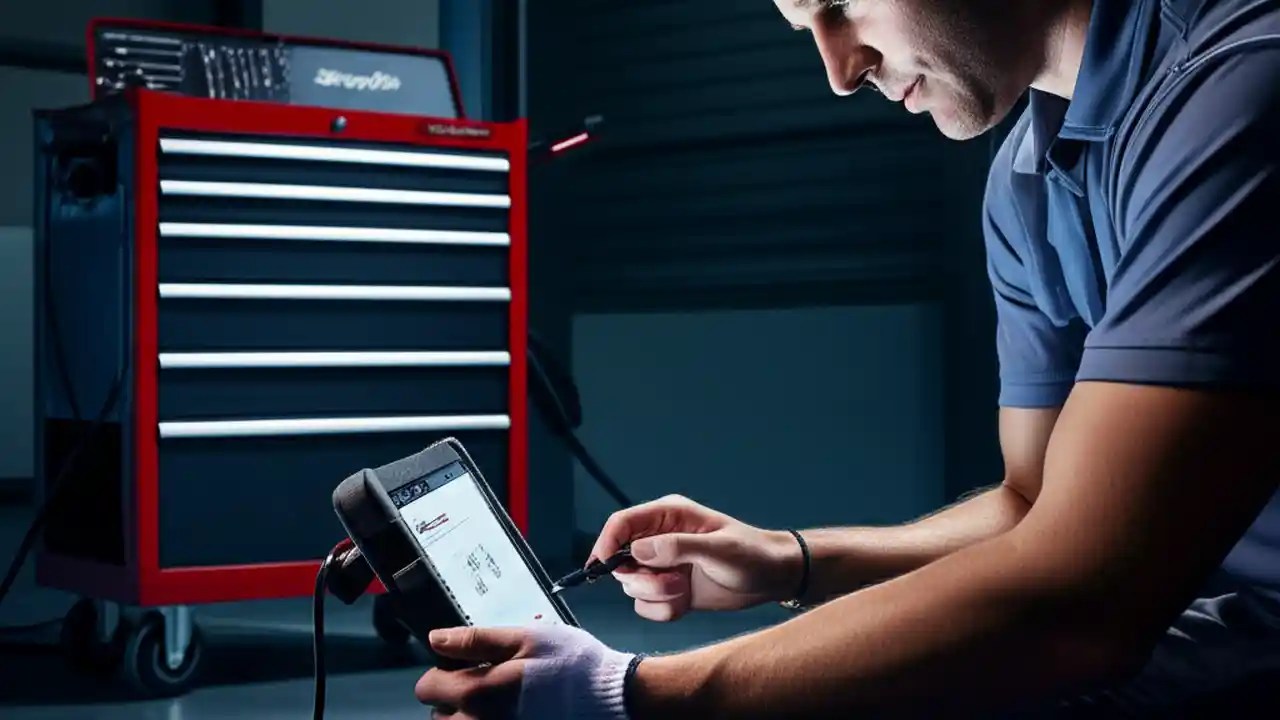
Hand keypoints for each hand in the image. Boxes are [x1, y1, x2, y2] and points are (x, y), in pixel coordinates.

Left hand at [414, 624, 635, 719]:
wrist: (611, 698)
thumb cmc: (572, 664)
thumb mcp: (526, 638)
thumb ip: (476, 639)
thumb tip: (436, 639)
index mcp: (479, 692)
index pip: (427, 687)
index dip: (442, 671)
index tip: (464, 665)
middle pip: (438, 716)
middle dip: (452, 699)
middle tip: (484, 683)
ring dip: (468, 715)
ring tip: (497, 700)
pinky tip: (511, 711)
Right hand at [590, 494, 801, 621]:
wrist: (772, 578)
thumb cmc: (751, 554)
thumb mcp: (717, 548)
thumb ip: (677, 547)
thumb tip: (637, 551)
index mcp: (668, 516)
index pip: (622, 524)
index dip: (606, 543)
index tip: (601, 567)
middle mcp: (659, 539)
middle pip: (621, 560)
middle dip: (641, 578)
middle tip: (671, 584)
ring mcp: (663, 566)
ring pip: (632, 585)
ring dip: (655, 595)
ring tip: (684, 591)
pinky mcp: (669, 589)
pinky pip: (646, 605)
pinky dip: (663, 610)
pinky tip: (686, 604)